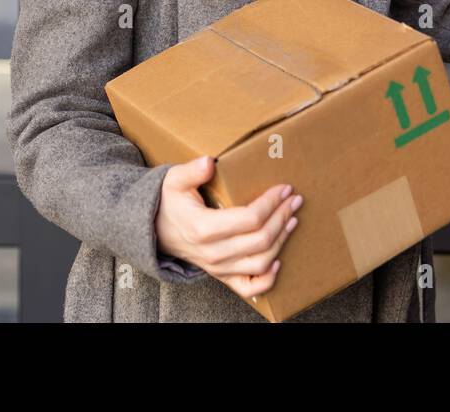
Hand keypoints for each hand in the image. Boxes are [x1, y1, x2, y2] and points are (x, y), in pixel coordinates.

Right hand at [154, 155, 302, 301]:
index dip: (271, 203)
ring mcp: (218, 268)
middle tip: (294, 200)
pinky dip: (268, 279)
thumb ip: (191, 171)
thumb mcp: (173, 181)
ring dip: (281, 241)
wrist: (156, 231)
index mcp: (203, 228)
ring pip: (261, 262)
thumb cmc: (169, 203)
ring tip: (291, 220)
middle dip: (282, 217)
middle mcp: (213, 253)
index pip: (249, 219)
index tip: (284, 188)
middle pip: (261, 240)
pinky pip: (249, 288)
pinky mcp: (222, 276)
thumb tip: (208, 162)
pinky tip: (279, 261)